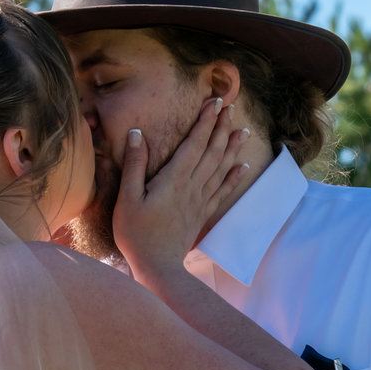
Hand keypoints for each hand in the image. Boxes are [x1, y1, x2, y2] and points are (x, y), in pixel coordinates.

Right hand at [112, 98, 248, 276]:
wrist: (157, 267)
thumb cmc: (136, 233)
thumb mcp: (127, 198)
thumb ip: (134, 165)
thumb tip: (136, 134)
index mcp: (174, 179)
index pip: (194, 143)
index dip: (205, 121)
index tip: (214, 102)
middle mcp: (192, 187)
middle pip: (212, 151)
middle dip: (221, 127)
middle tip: (230, 107)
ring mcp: (200, 201)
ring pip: (220, 168)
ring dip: (232, 147)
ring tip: (243, 129)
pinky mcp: (202, 214)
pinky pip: (222, 191)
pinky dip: (234, 177)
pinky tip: (242, 166)